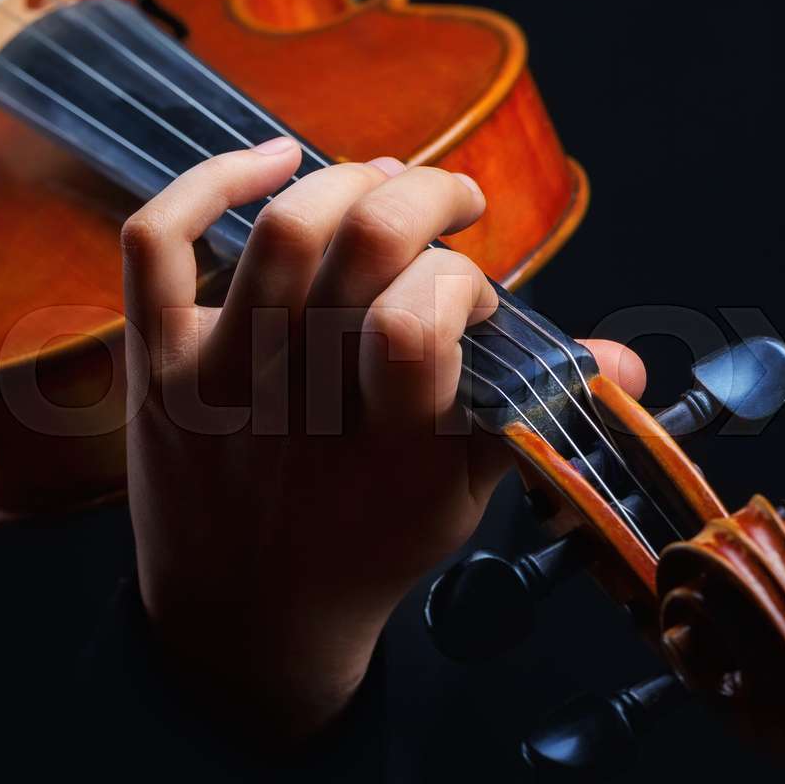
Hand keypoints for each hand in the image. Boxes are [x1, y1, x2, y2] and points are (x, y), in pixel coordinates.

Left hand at [121, 138, 644, 742]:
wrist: (243, 621)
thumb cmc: (365, 546)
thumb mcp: (458, 501)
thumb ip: (529, 415)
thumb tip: (628, 362)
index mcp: (387, 450)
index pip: (422, 317)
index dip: (459, 277)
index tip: (473, 294)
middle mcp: (299, 409)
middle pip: (361, 245)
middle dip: (426, 193)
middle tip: (452, 203)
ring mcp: (219, 383)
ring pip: (280, 230)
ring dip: (348, 179)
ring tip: (382, 185)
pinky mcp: (156, 365)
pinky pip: (158, 245)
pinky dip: (209, 180)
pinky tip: (272, 162)